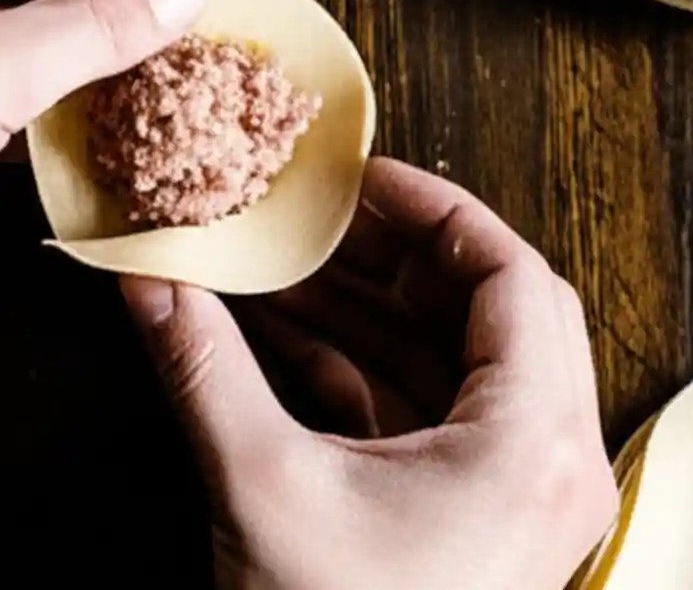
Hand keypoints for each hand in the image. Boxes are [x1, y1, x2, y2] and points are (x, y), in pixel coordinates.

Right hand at [119, 158, 618, 589]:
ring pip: (451, 359)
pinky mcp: (464, 512)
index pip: (512, 277)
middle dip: (392, 256)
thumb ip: (202, 368)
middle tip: (317, 213)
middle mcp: (542, 461)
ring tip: (282, 263)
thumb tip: (149, 281)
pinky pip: (423, 411)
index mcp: (531, 444)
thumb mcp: (259, 488)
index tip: (361, 178)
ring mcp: (507, 490)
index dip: (435, 210)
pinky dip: (357, 366)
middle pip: (487, 310)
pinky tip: (281, 333)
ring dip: (367, 308)